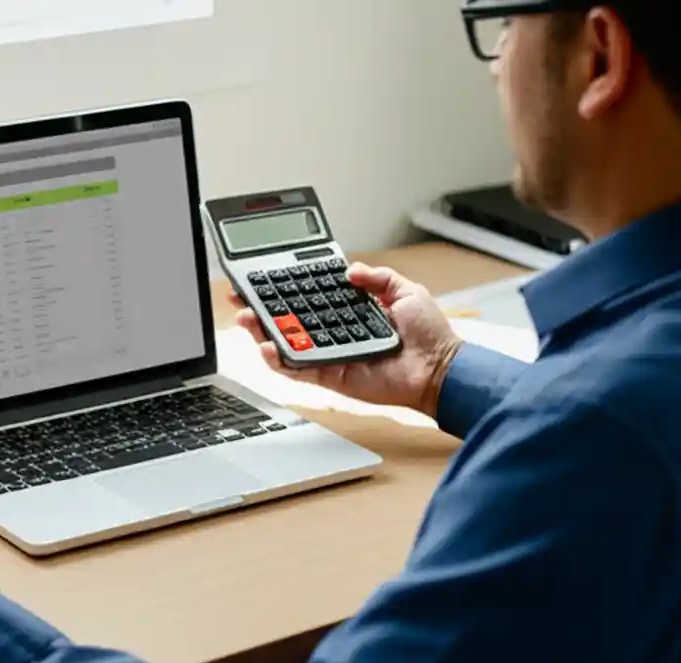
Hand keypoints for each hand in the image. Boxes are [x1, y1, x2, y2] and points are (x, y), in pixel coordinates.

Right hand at [231, 262, 461, 416]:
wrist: (439, 369)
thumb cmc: (429, 335)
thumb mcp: (406, 291)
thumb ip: (378, 277)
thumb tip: (349, 269)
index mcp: (348, 311)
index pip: (308, 296)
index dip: (285, 288)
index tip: (263, 277)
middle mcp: (334, 332)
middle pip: (288, 320)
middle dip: (261, 308)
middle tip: (241, 297)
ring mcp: (329, 354)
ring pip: (285, 344)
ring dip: (262, 332)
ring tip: (247, 319)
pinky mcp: (330, 376)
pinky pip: (297, 370)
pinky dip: (278, 361)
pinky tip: (267, 347)